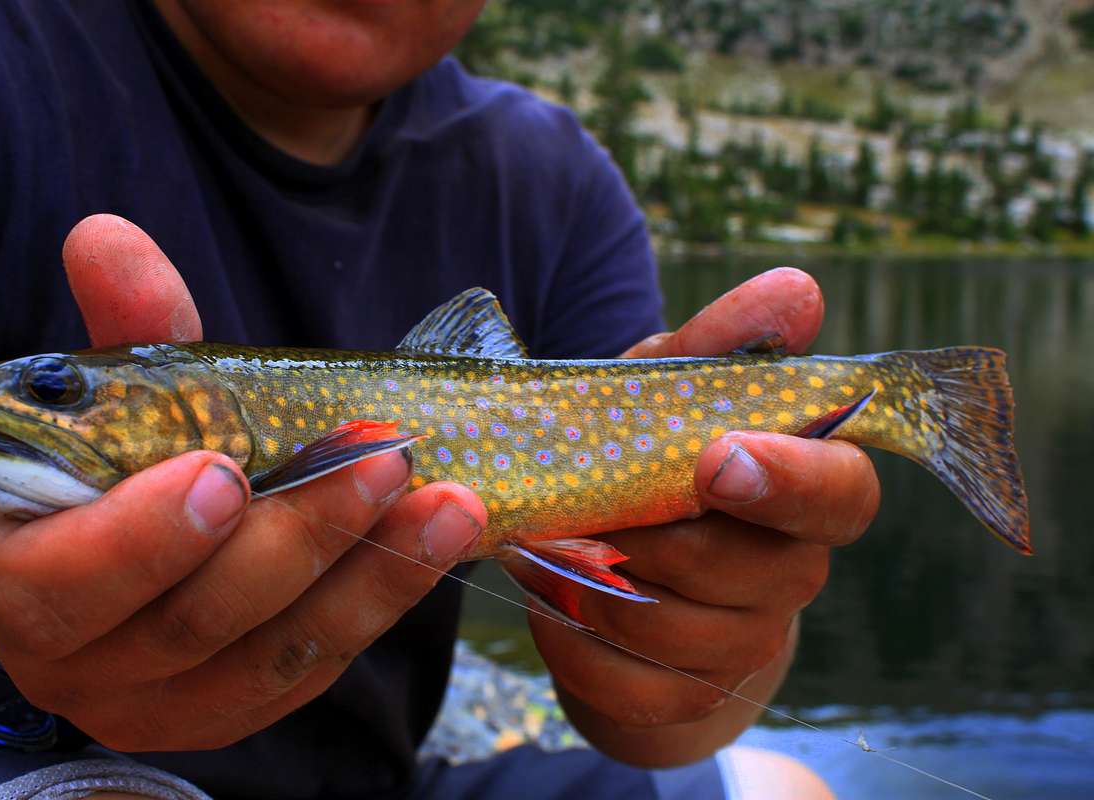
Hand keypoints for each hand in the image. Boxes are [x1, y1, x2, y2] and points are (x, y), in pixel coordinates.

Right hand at [0, 214, 485, 749]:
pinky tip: (437, 541)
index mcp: (27, 578)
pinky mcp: (244, 707)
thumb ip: (125, 329)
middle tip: (381, 457)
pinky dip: (382, 602)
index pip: (69, 581)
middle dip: (297, 537)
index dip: (145, 536)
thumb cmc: (111, 474)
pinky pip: (319, 668)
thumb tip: (106, 237)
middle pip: (196, 621)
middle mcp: (91, 661)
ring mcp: (173, 699)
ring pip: (275, 656)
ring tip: (451, 501)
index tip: (222, 471)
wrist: (110, 567)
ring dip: (371, 573)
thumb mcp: (116, 400)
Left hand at [529, 268, 879, 766]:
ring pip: (686, 636)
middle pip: (754, 574)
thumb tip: (797, 289)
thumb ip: (717, 346)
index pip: (844, 494)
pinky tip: (551, 603)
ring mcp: (745, 646)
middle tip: (591, 509)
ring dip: (601, 587)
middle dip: (659, 540)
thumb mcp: (664, 395)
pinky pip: (636, 691)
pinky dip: (575, 646)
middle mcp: (791, 573)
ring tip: (550, 545)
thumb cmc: (651, 464)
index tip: (715, 459)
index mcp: (805, 492)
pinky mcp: (689, 700)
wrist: (612, 568)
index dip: (789, 480)